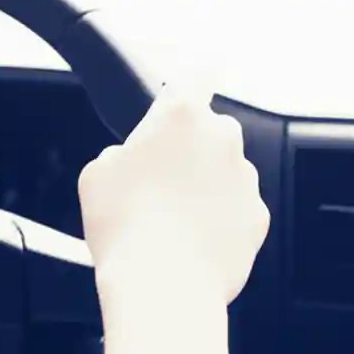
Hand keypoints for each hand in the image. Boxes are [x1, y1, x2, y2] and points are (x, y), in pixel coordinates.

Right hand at [78, 84, 269, 306]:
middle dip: (190, 149)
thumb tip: (131, 162)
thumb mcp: (96, 174)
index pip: (197, 75)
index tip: (205, 68)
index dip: (196, 73)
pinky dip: (219, 221)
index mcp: (181, 114)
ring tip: (171, 222)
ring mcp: (245, 178)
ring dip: (204, 188)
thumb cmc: (125, 226)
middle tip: (158, 182)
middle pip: (208, 132)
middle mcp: (222, 138)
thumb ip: (121, 154)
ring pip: (224, 172)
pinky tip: (191, 242)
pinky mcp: (257, 217)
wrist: (163, 286)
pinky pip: (236, 210)